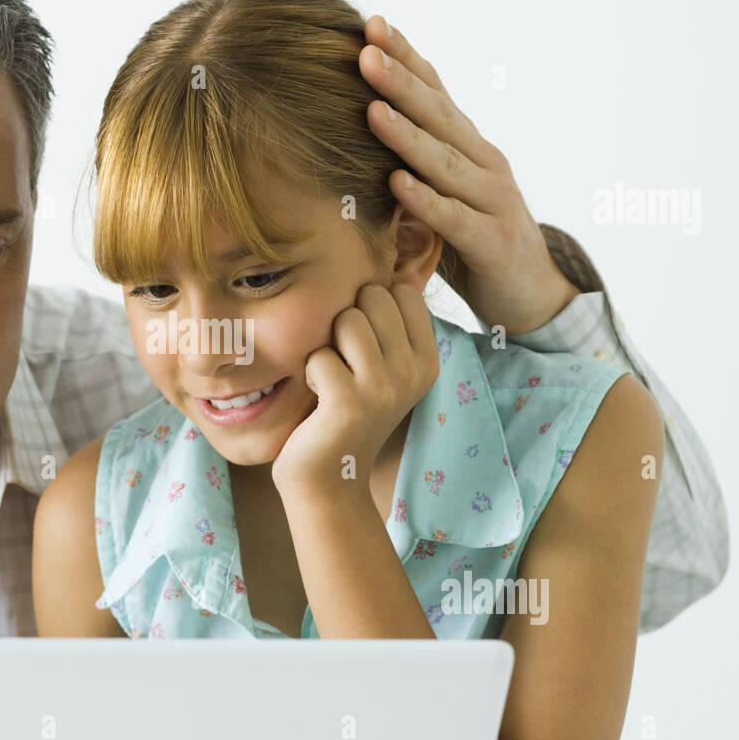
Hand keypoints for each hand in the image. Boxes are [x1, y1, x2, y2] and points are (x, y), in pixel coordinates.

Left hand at [271, 283, 437, 496]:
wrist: (328, 478)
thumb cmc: (345, 412)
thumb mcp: (380, 366)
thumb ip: (387, 322)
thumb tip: (386, 260)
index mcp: (427, 358)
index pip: (401, 290)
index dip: (369, 307)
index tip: (364, 348)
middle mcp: (414, 371)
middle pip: (372, 297)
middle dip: (346, 323)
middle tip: (345, 365)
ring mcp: (385, 388)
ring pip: (347, 320)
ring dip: (327, 347)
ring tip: (333, 381)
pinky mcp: (350, 404)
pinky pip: (319, 355)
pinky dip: (310, 374)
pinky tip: (320, 402)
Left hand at [358, 14, 580, 335]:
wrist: (532, 298)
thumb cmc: (475, 245)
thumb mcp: (442, 196)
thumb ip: (413, 165)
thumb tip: (357, 136)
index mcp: (469, 148)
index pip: (436, 94)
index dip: (407, 58)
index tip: (371, 26)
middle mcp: (484, 165)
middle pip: (438, 116)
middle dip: (400, 81)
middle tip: (365, 49)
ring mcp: (493, 201)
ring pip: (444, 161)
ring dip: (406, 134)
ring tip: (371, 108)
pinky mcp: (492, 242)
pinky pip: (452, 217)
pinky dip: (424, 199)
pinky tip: (396, 181)